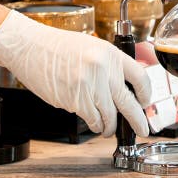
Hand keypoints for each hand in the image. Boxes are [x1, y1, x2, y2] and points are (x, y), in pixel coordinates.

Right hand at [0, 10, 151, 137]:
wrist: (31, 47)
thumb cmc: (58, 47)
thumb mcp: (92, 48)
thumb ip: (110, 66)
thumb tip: (125, 89)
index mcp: (111, 54)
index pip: (140, 77)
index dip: (146, 94)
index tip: (145, 102)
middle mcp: (104, 70)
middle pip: (129, 104)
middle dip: (138, 121)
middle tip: (143, 130)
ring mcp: (89, 86)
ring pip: (109, 117)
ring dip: (109, 126)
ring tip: (106, 127)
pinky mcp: (75, 100)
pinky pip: (92, 119)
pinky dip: (94, 124)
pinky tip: (92, 122)